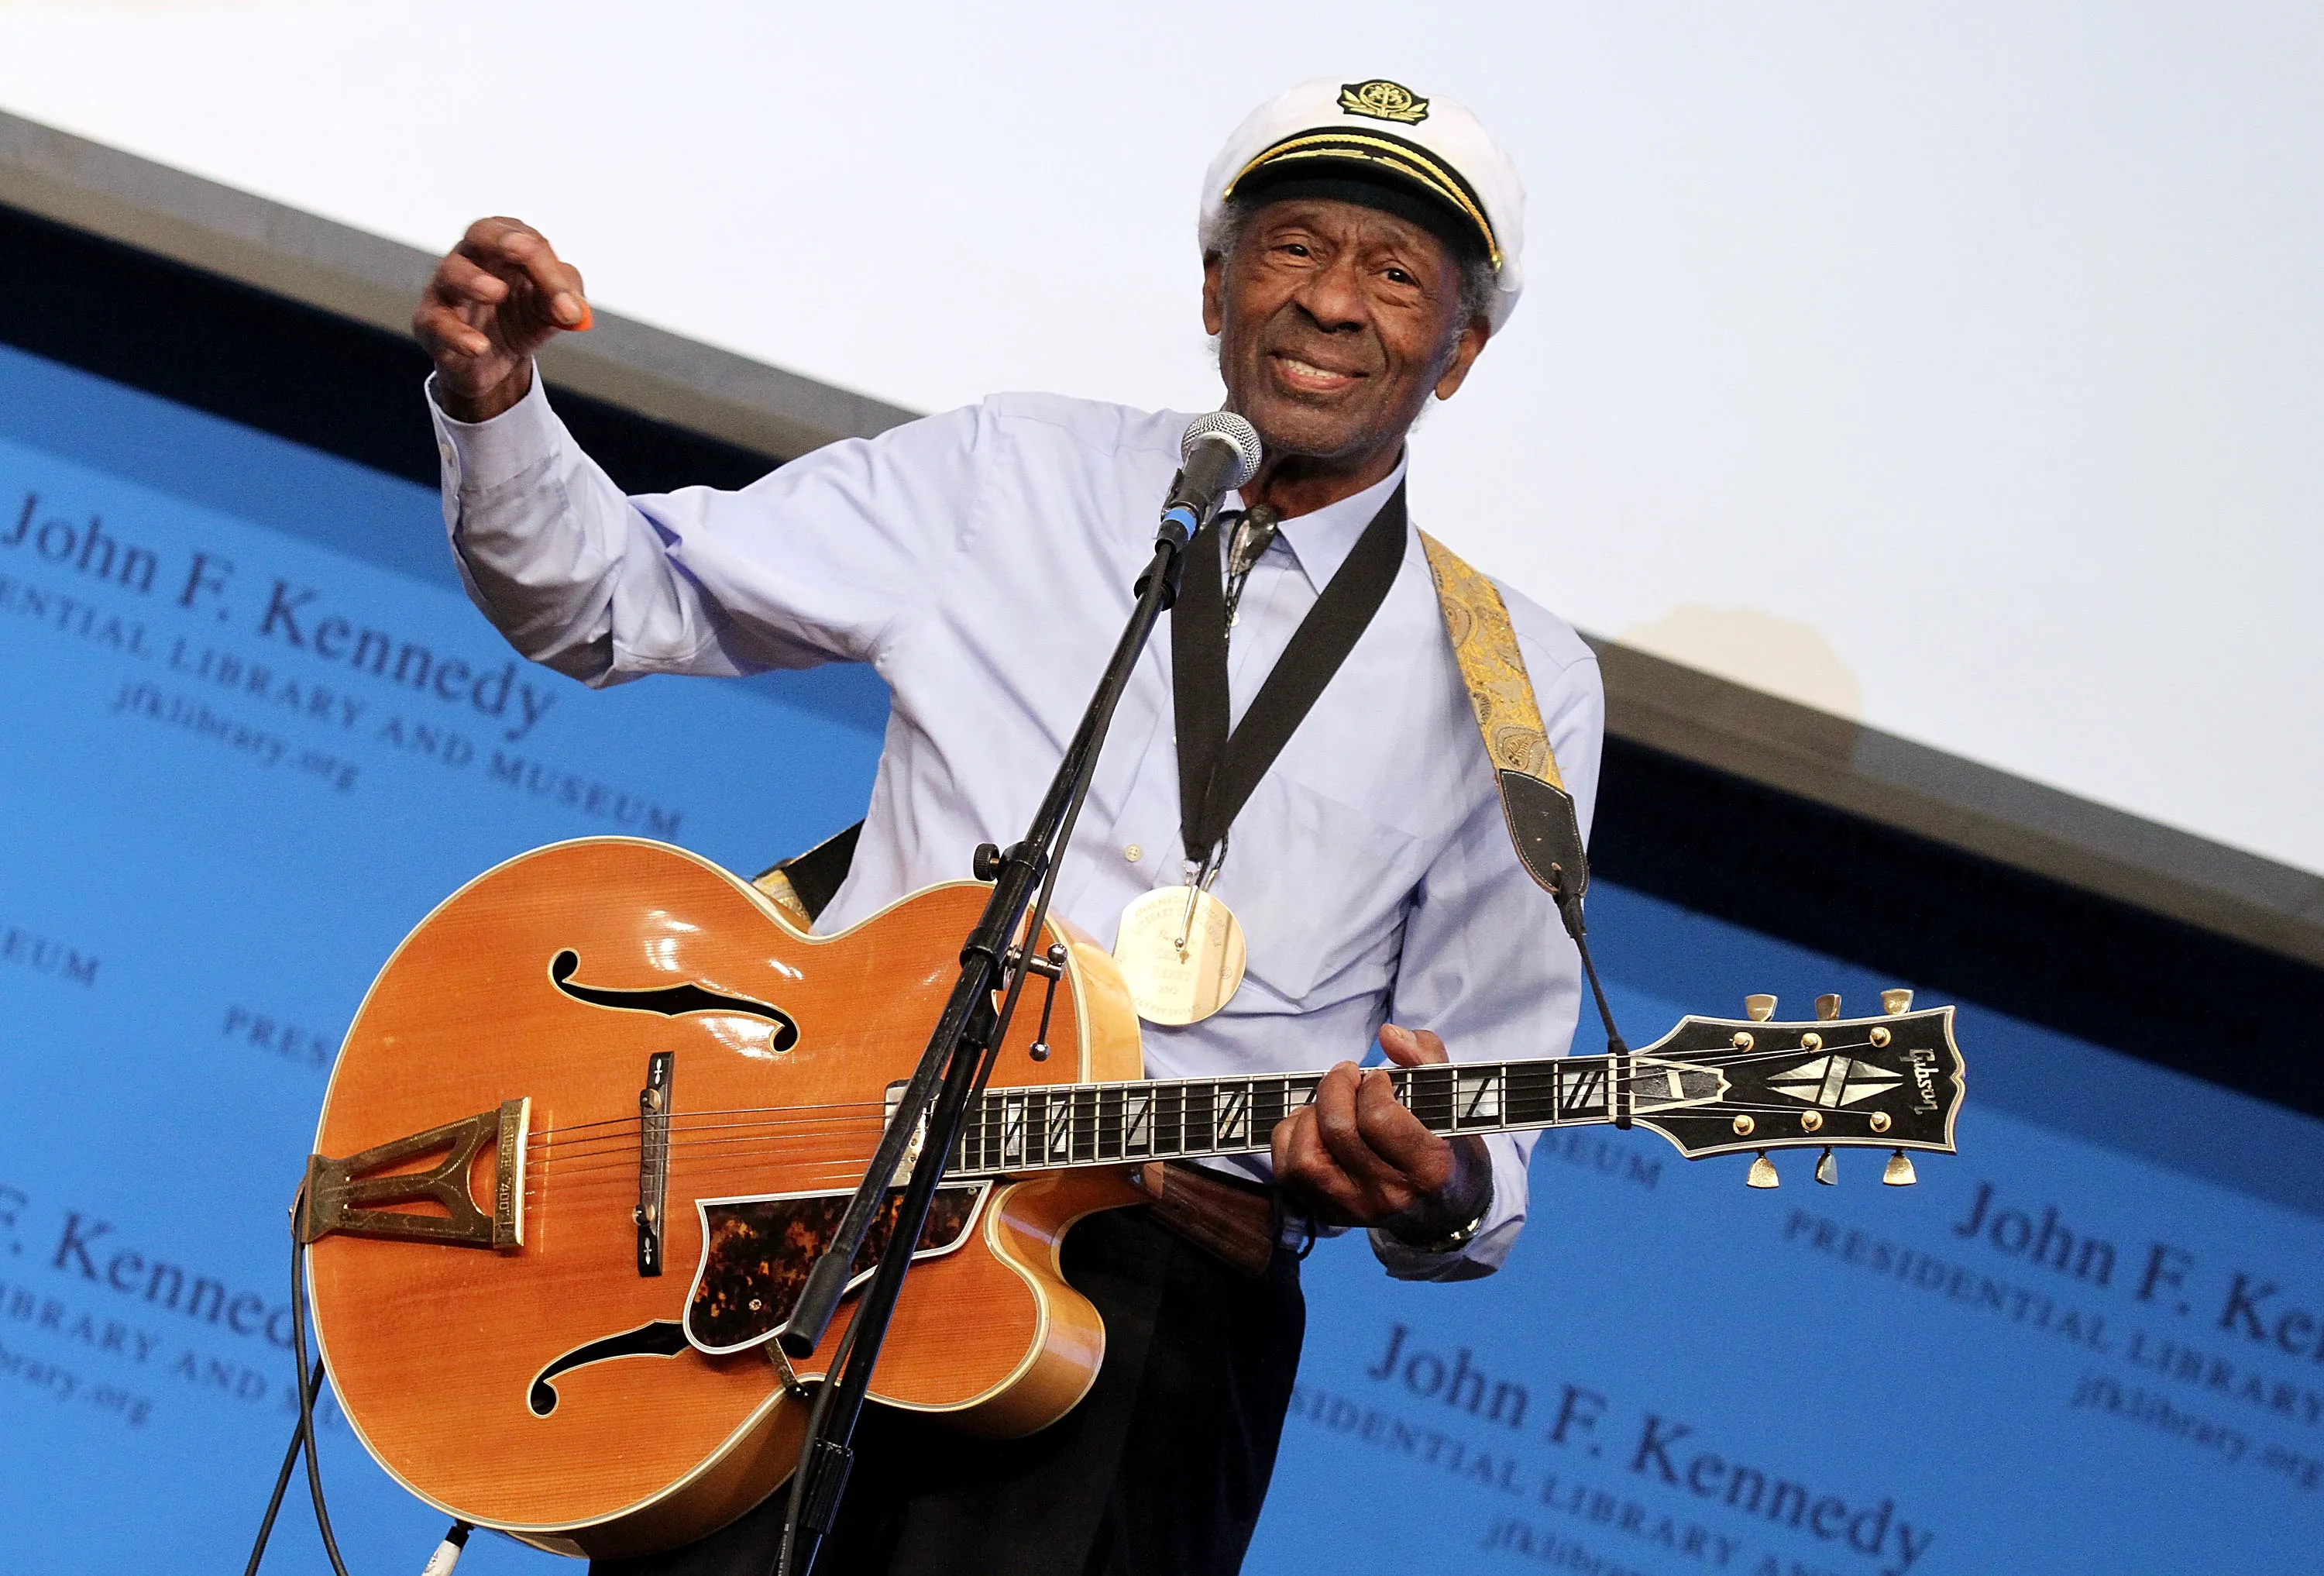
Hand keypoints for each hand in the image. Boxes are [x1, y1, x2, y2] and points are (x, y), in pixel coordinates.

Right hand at [412, 217, 591, 422]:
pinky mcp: (430, 321)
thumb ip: (567, 301)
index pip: (526, 241)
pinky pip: (437, 322)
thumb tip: (574, 310)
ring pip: (451, 272)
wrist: (493, 364)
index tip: (570, 308)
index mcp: (505, 246)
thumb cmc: (521, 318)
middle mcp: (472, 257)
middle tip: (524, 251)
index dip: (549, 269)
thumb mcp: (550, 309)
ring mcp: (446, 287)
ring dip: (474, 279)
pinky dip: (457, 334)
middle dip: (503, 240)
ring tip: (497, 293)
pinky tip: (478, 347)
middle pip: (481, 233)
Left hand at [1270, 1024, 1491, 1245]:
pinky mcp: (1326, 1212)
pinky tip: (1312, 1126)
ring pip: (1304, 1159)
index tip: (1380, 1078)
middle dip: (1335, 1088)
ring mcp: (1353, 1209)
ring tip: (1328, 1105)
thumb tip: (1388, 1034)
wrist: (1443, 1211)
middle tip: (1348, 1076)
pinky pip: (1288, 1172)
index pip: (1379, 1120)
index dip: (1373, 1087)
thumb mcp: (1452, 1102)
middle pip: (1338, 1131)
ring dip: (1308, 1117)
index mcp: (1427, 1168)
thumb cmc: (1447, 1146)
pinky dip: (1290, 1138)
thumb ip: (1426, 1058)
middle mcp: (1387, 1194)